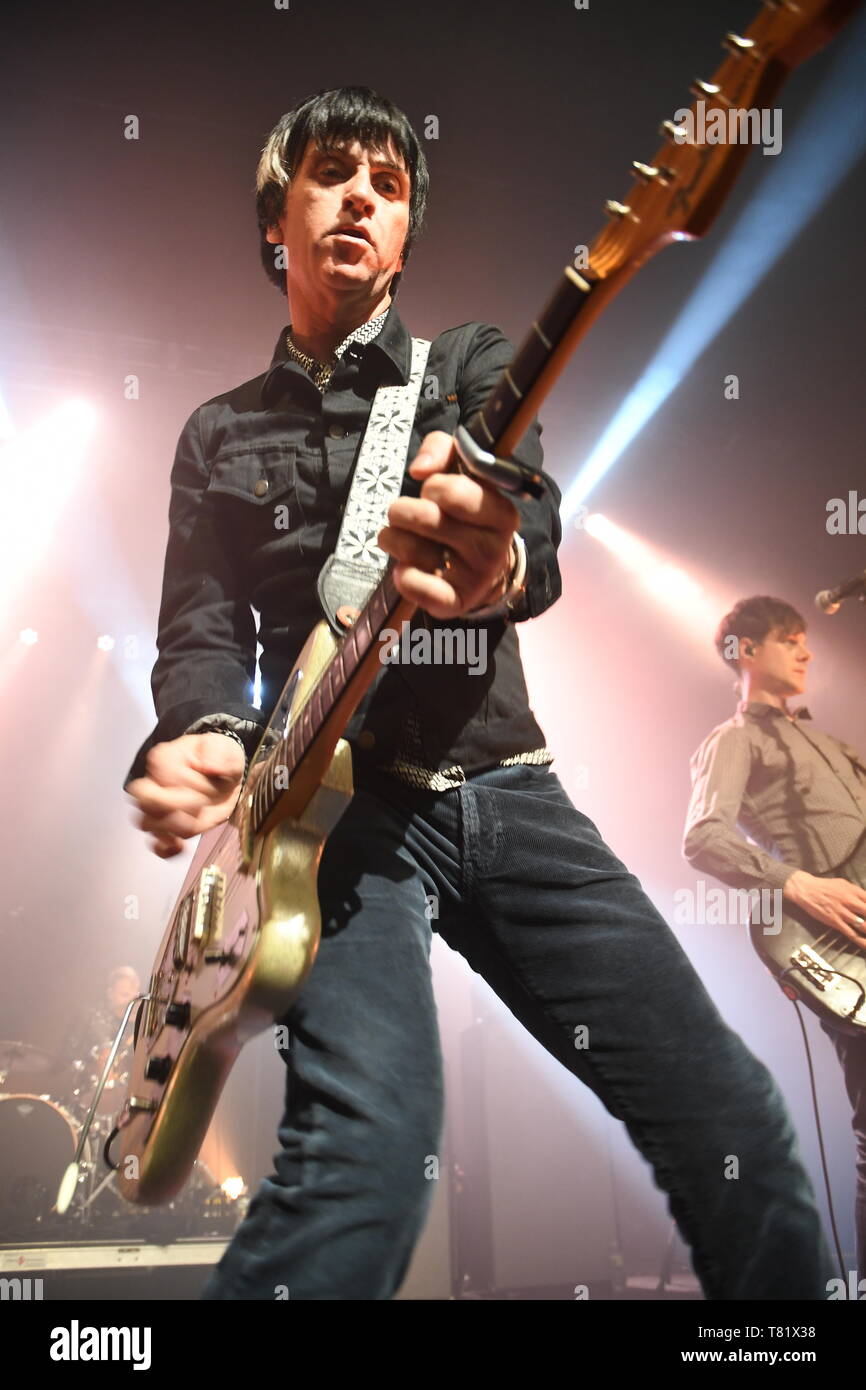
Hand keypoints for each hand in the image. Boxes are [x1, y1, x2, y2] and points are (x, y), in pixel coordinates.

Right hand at [126, 733, 245, 857]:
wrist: (223, 774)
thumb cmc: (218, 758)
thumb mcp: (225, 748)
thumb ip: (218, 754)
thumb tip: (209, 766)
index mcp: (164, 759)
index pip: (167, 777)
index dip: (193, 784)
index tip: (212, 780)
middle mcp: (154, 784)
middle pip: (146, 802)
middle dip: (176, 807)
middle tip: (200, 803)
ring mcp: (158, 808)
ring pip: (149, 825)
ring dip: (176, 827)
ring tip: (196, 819)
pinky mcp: (168, 828)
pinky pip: (156, 846)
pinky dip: (167, 850)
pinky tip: (181, 847)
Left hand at [378, 430, 518, 618]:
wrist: (486, 569)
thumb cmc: (466, 512)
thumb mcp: (461, 469)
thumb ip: (441, 449)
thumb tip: (419, 469)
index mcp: (501, 513)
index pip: (453, 492)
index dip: (433, 486)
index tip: (432, 490)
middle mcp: (493, 548)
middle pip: (425, 519)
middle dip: (402, 510)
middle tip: (402, 513)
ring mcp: (475, 578)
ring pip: (411, 550)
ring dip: (392, 539)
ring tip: (396, 537)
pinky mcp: (454, 603)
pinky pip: (414, 586)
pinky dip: (401, 575)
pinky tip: (404, 567)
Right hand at [784, 870, 865, 947]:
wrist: (805, 889)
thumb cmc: (825, 886)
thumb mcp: (844, 884)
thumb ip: (857, 892)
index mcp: (854, 891)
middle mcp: (850, 901)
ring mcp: (843, 912)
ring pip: (863, 925)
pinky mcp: (835, 921)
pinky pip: (851, 933)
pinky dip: (861, 941)